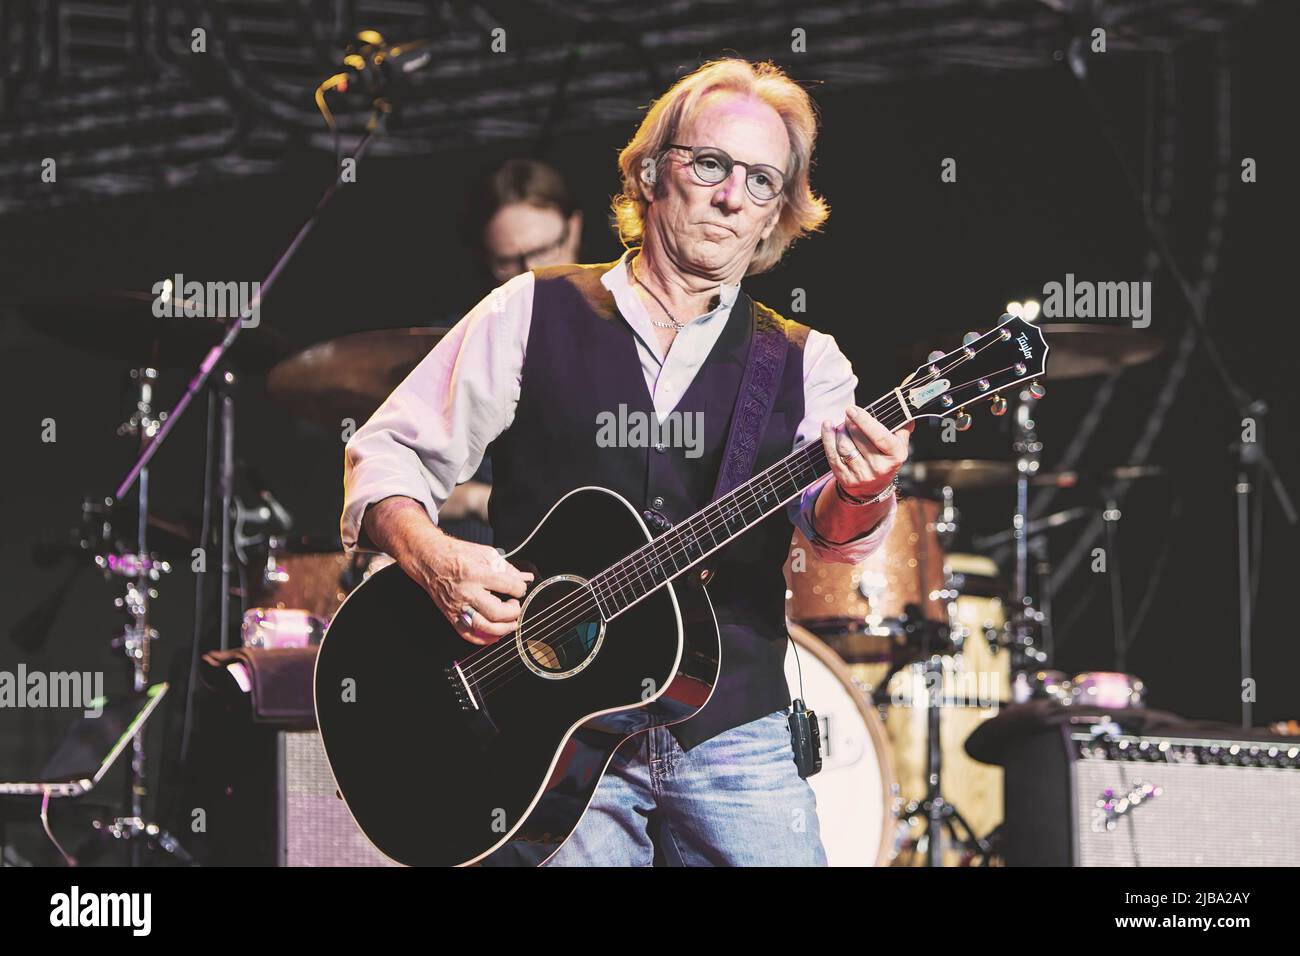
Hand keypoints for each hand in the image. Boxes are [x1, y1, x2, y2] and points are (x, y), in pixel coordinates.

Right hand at [405, 535, 533, 645]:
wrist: (429, 559)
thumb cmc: (455, 554)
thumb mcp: (484, 553)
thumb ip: (506, 568)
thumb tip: (524, 578)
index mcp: (476, 573)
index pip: (508, 586)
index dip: (520, 589)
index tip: (520, 589)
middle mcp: (467, 592)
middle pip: (497, 612)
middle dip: (513, 612)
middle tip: (515, 606)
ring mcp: (458, 606)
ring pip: (484, 626)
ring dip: (503, 629)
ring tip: (510, 623)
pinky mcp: (451, 615)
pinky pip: (468, 634)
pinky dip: (483, 639)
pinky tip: (494, 635)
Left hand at [820, 406, 913, 498]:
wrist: (872, 487)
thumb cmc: (886, 457)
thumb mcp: (899, 444)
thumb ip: (902, 426)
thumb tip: (903, 407)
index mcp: (895, 456)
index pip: (879, 436)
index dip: (864, 421)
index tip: (852, 409)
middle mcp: (879, 467)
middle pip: (859, 438)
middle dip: (850, 422)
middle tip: (849, 414)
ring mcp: (861, 474)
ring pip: (845, 446)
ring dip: (840, 430)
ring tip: (843, 424)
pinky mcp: (845, 478)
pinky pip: (833, 455)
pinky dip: (828, 438)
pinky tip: (827, 426)